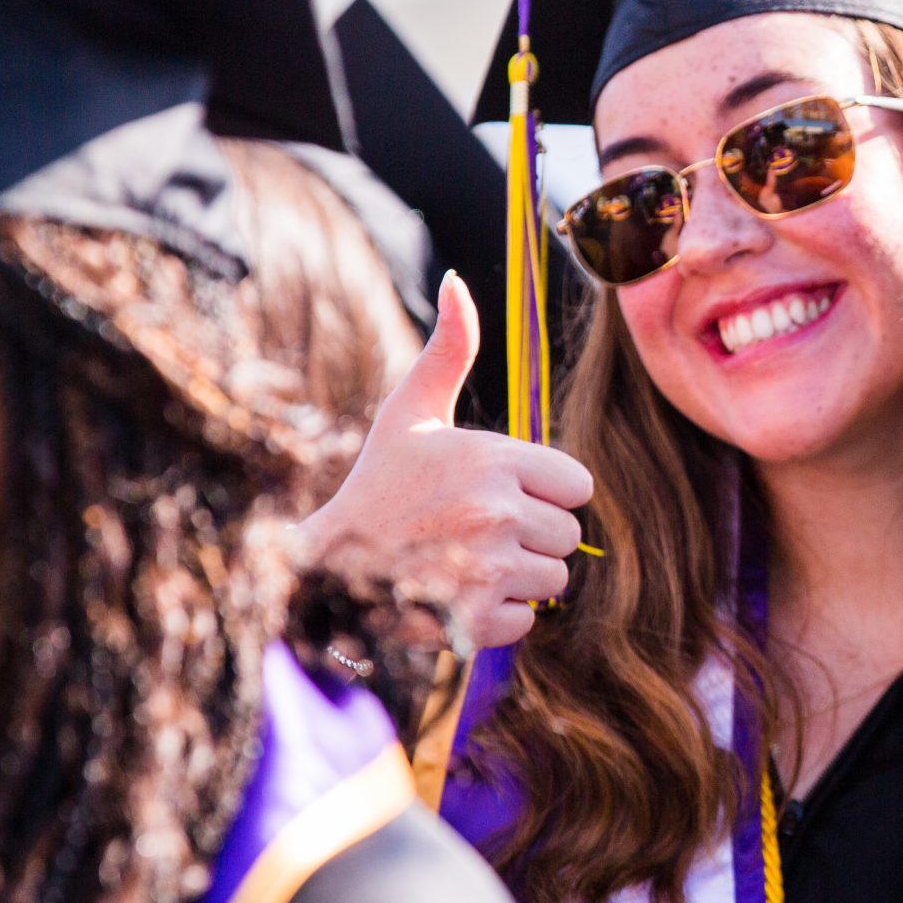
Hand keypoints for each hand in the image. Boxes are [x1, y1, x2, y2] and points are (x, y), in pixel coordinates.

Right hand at [293, 272, 593, 650]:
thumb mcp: (411, 412)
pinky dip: (497, 616)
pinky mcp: (477, 620)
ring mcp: (488, 568)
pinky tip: (456, 596)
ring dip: (519, 578)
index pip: (578, 486)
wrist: (324, 568)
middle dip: (533, 537)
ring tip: (465, 562)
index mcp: (494, 457)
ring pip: (554, 580)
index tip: (500, 493)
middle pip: (569, 535)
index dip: (545, 492)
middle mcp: (496, 510)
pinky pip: (527, 621)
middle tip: (475, 531)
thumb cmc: (378, 485)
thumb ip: (449, 349)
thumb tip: (457, 281)